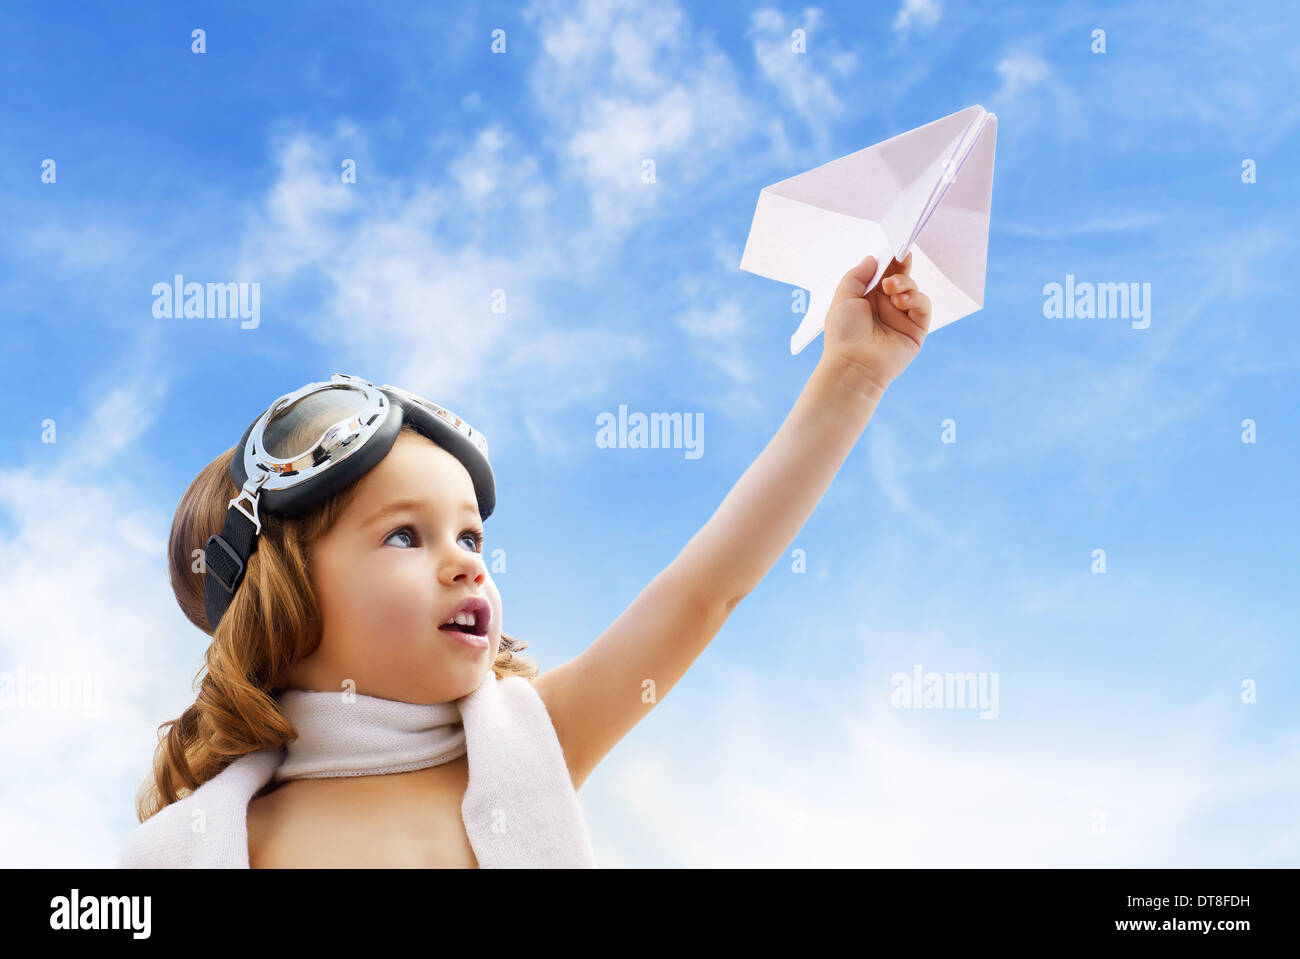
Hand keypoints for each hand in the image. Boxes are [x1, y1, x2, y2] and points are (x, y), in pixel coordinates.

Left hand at [820, 252, 931, 395]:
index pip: (885, 273)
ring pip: (914, 290)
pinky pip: (923, 307)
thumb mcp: (843, 297)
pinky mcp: (916, 330)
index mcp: (869, 298)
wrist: (853, 364)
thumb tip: (873, 258)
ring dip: (905, 284)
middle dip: (902, 266)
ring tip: (891, 289)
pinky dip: (916, 299)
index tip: (896, 247)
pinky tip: (901, 301)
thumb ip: (858, 275)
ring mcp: (902, 318)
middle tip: (901, 258)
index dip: (891, 260)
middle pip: (902, 278)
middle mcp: (887, 306)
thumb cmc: (843, 333)